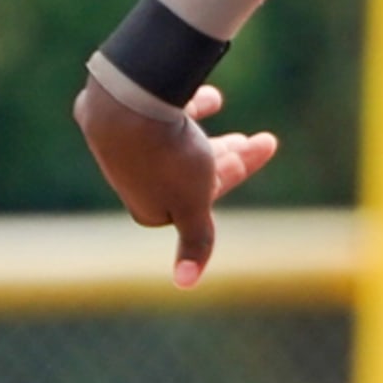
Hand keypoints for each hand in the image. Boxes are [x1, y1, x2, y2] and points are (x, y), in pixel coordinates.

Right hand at [72, 79, 277, 287]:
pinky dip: (186, 106)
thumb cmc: (167, 157)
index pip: (202, 194)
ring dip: (203, 132)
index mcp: (146, 204)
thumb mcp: (192, 204)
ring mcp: (121, 140)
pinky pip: (157, 110)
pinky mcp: (115, 107)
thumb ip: (195, 239)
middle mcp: (131, 174)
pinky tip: (211, 99)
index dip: (235, 171)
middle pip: (190, 167)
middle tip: (263, 139)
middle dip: (227, 154)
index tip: (267, 143)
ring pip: (173, 140)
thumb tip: (185, 283)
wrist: (127, 101)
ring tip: (224, 110)